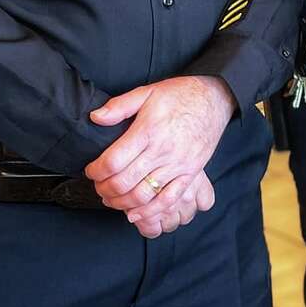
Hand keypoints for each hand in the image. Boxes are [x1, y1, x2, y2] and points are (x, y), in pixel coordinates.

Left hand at [85, 75, 235, 235]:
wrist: (215, 98)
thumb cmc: (179, 94)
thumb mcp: (147, 92)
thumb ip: (119, 105)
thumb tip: (95, 118)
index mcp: (148, 131)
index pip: (113, 161)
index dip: (96, 171)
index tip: (90, 171)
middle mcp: (162, 151)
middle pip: (124, 181)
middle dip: (104, 189)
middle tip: (98, 187)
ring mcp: (178, 164)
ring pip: (143, 195)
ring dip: (122, 203)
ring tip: (112, 199)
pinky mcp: (190, 173)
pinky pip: (168, 199)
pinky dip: (149, 212)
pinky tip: (135, 214)